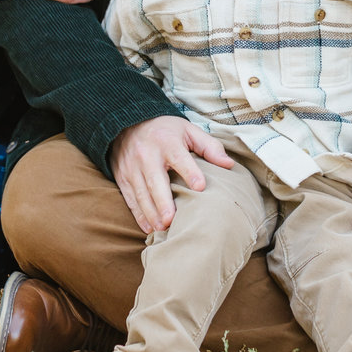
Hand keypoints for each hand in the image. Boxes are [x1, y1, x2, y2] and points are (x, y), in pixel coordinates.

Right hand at [109, 115, 234, 232]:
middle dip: (162, 201)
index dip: (190, 172)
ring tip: (162, 228)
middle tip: (171, 220)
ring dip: (151, 213)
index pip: (179, 158)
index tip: (200, 187)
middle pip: (155, 181)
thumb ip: (209, 147)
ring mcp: (132, 167)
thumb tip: (229, 164)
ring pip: (141, 193)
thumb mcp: (188, 130)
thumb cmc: (165, 131)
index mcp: (167, 141)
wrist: (127, 123)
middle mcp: (147, 154)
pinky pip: (130, 198)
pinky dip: (139, 215)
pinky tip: (148, 228)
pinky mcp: (122, 177)